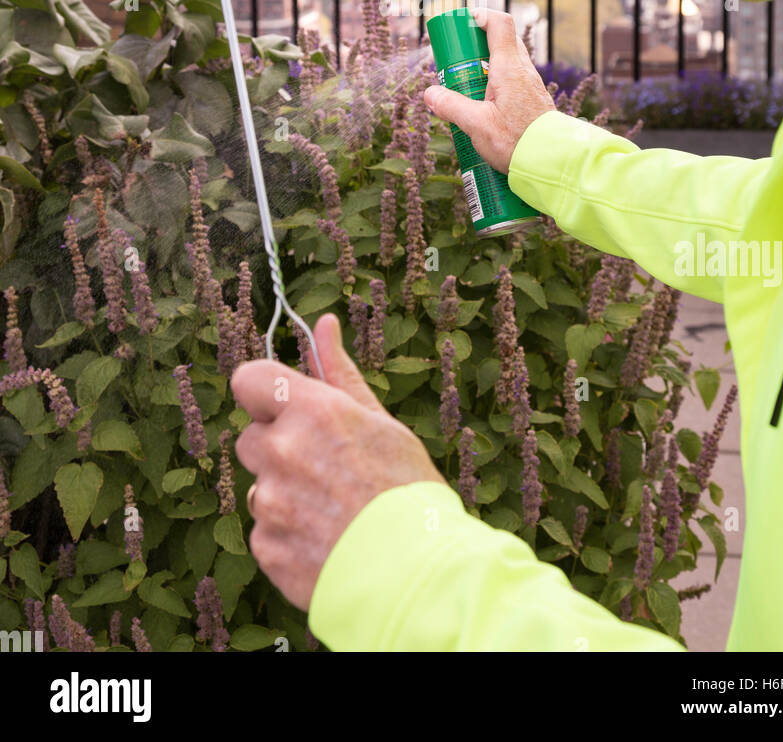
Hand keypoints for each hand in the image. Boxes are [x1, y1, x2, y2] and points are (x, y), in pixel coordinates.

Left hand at [231, 314, 446, 610]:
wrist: (417, 574)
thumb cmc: (407, 492)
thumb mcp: (380, 422)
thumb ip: (340, 374)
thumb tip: (324, 324)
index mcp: (313, 411)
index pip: (248, 379)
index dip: (264, 392)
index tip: (283, 406)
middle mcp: (283, 451)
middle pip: (252, 437)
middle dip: (279, 448)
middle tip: (325, 469)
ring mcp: (270, 502)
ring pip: (259, 486)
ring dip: (283, 493)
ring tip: (331, 510)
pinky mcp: (265, 548)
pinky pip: (263, 531)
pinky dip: (286, 535)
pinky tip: (324, 540)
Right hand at [423, 7, 555, 172]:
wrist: (552, 162)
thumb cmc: (517, 142)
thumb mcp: (477, 125)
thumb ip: (451, 106)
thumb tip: (430, 94)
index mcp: (509, 68)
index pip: (499, 24)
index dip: (480, 16)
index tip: (461, 24)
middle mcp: (523, 70)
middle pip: (501, 40)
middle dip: (477, 42)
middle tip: (457, 60)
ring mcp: (530, 84)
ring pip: (507, 60)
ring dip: (486, 64)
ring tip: (467, 86)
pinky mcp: (533, 100)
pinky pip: (513, 79)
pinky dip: (496, 81)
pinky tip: (484, 104)